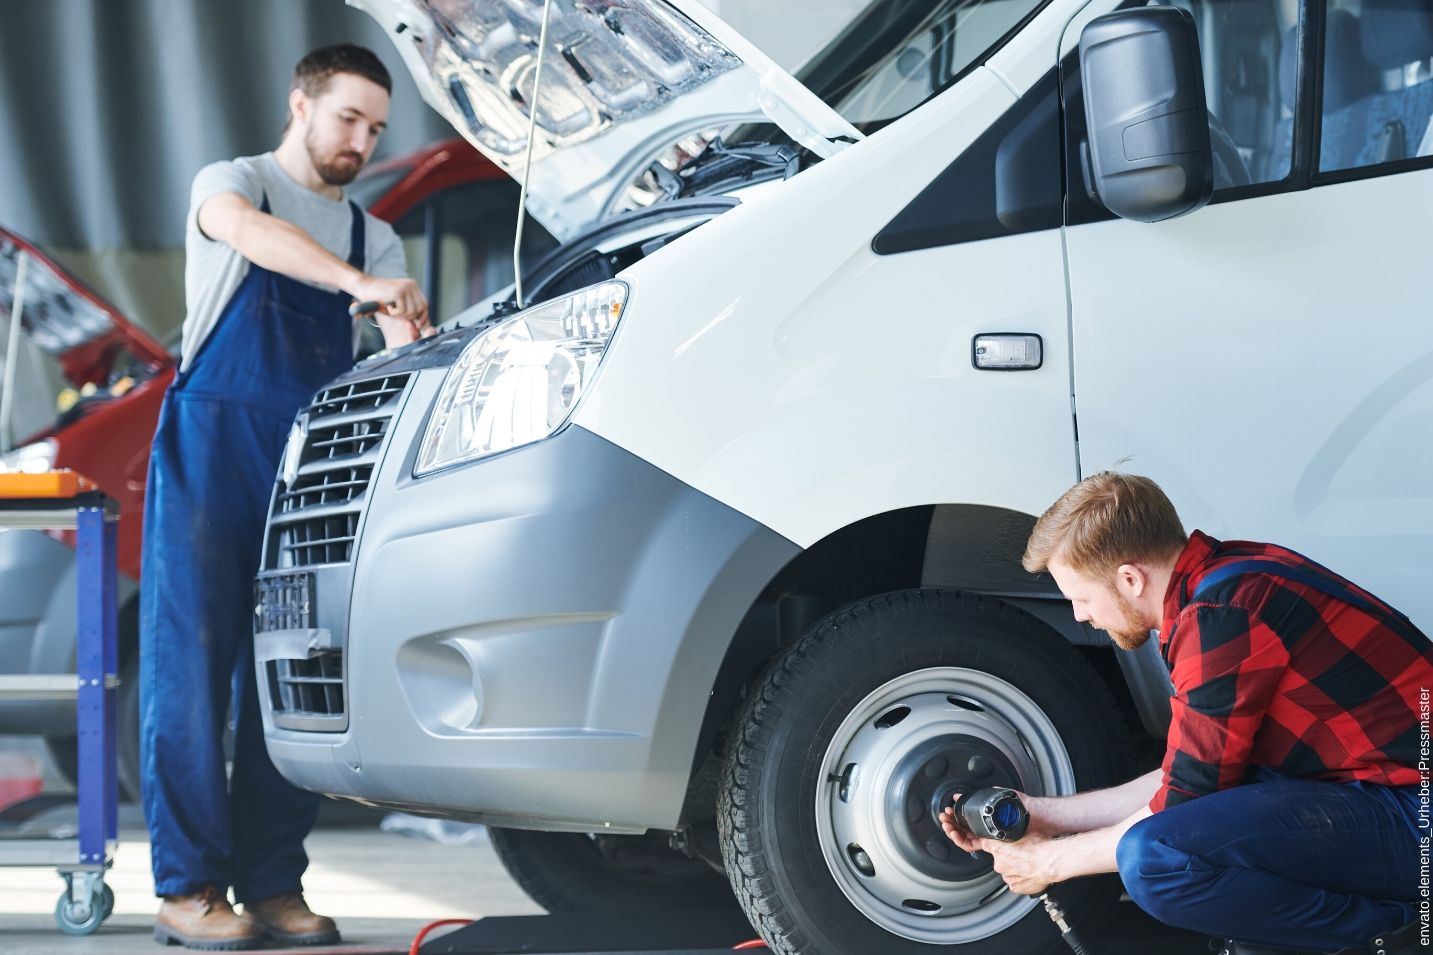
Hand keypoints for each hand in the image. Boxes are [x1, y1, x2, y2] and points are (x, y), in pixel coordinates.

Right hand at [351, 275, 431, 346]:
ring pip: (412, 311)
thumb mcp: (397, 302)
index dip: (423, 316)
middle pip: (421, 308)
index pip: (425, 304)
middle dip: (412, 317)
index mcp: (412, 286)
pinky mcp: (398, 292)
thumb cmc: (379, 297)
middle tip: (399, 316)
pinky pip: (402, 310)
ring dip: (401, 315)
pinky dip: (394, 313)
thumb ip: (409, 308)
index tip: (418, 326)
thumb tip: (422, 324)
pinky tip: (387, 307)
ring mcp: (405, 288)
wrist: (364, 286)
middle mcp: (411, 285)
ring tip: (391, 310)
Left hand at [940, 805, 1058, 895]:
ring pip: (1008, 871)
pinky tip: (1029, 873)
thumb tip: (1007, 826)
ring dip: (1015, 868)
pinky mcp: (1014, 886)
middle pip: (1000, 859)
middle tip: (1021, 855)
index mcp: (997, 848)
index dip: (994, 845)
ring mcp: (1006, 876)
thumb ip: (1009, 830)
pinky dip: (1020, 879)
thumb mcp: (1020, 830)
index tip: (998, 846)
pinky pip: (1015, 882)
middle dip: (1008, 857)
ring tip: (1028, 864)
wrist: (1050, 861)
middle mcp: (999, 863)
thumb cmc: (1039, 846)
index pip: (987, 845)